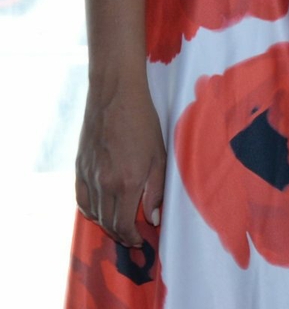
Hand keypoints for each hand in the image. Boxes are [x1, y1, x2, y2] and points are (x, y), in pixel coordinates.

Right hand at [74, 77, 165, 247]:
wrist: (116, 97)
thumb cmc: (144, 123)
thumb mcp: (160, 156)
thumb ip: (156, 190)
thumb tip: (154, 218)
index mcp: (127, 183)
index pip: (124, 224)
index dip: (132, 236)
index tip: (141, 240)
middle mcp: (104, 184)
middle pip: (108, 222)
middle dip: (121, 234)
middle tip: (132, 236)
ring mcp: (88, 176)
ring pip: (94, 213)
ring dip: (106, 224)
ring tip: (119, 225)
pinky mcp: (79, 168)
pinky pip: (81, 200)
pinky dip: (90, 211)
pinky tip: (100, 211)